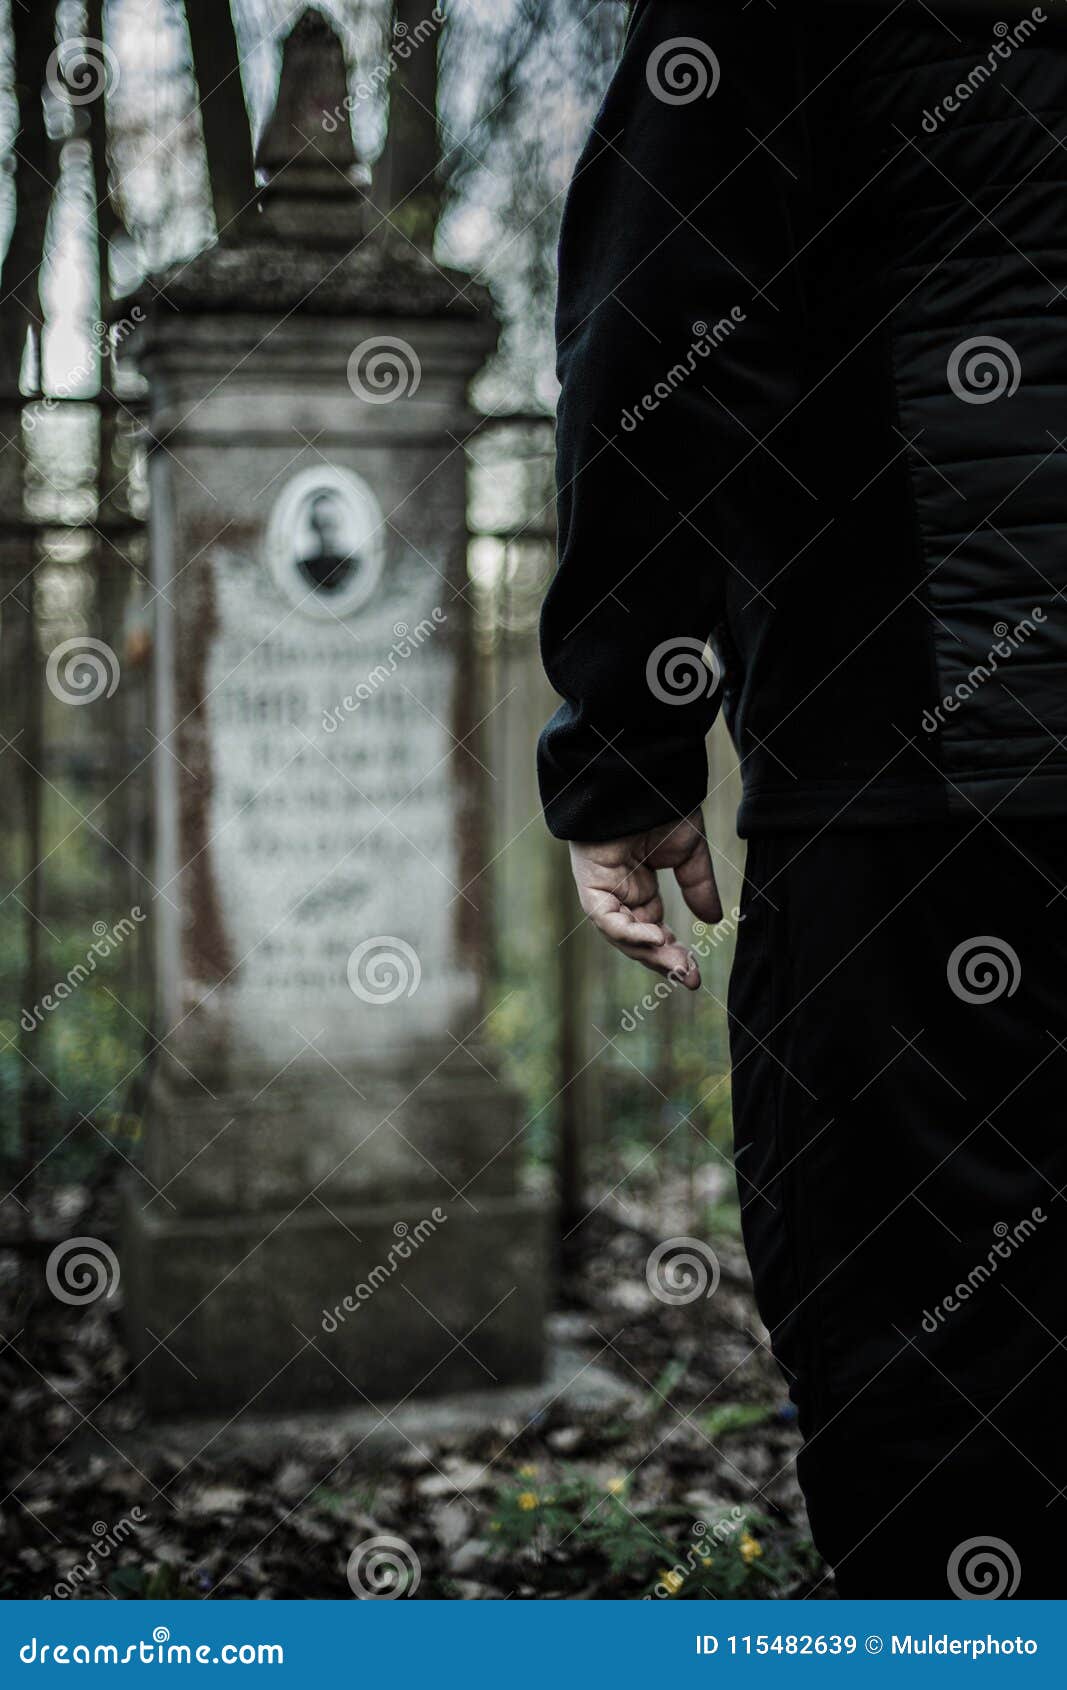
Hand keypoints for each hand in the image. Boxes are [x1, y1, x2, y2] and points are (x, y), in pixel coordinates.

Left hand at [568, 810, 721, 989]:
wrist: (641, 773)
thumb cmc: (662, 802)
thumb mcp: (688, 852)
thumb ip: (697, 886)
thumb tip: (712, 920)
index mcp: (638, 882)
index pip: (652, 926)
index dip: (672, 950)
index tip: (694, 972)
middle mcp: (618, 888)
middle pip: (636, 936)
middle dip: (662, 959)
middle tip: (690, 978)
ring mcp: (602, 884)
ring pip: (619, 933)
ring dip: (648, 952)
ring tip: (677, 966)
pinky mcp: (589, 879)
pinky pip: (604, 916)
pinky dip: (627, 931)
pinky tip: (654, 938)